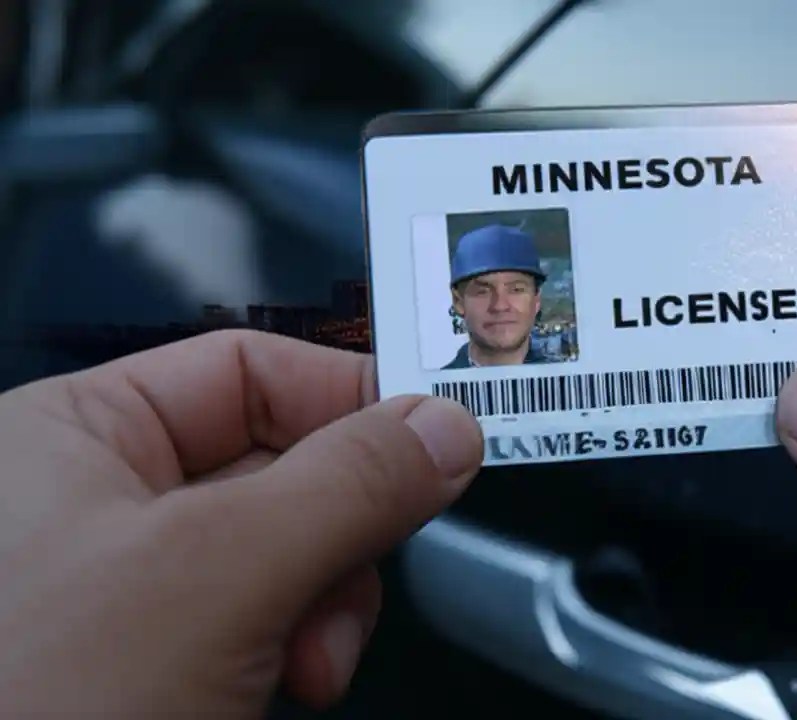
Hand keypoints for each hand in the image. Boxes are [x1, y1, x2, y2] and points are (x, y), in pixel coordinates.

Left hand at [0, 330, 482, 715]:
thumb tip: (446, 428)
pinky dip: (295, 646)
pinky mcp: (151, 660)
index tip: (437, 445)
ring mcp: (123, 588)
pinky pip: (261, 617)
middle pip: (280, 464)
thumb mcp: (219, 573)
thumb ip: (347, 485)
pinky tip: (285, 687)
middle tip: (352, 583)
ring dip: (324, 603)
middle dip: (335, 533)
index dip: (350, 400)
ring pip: (283, 551)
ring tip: (306, 666)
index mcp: (76, 436)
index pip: (250, 370)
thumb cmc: (39, 706)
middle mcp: (95, 502)